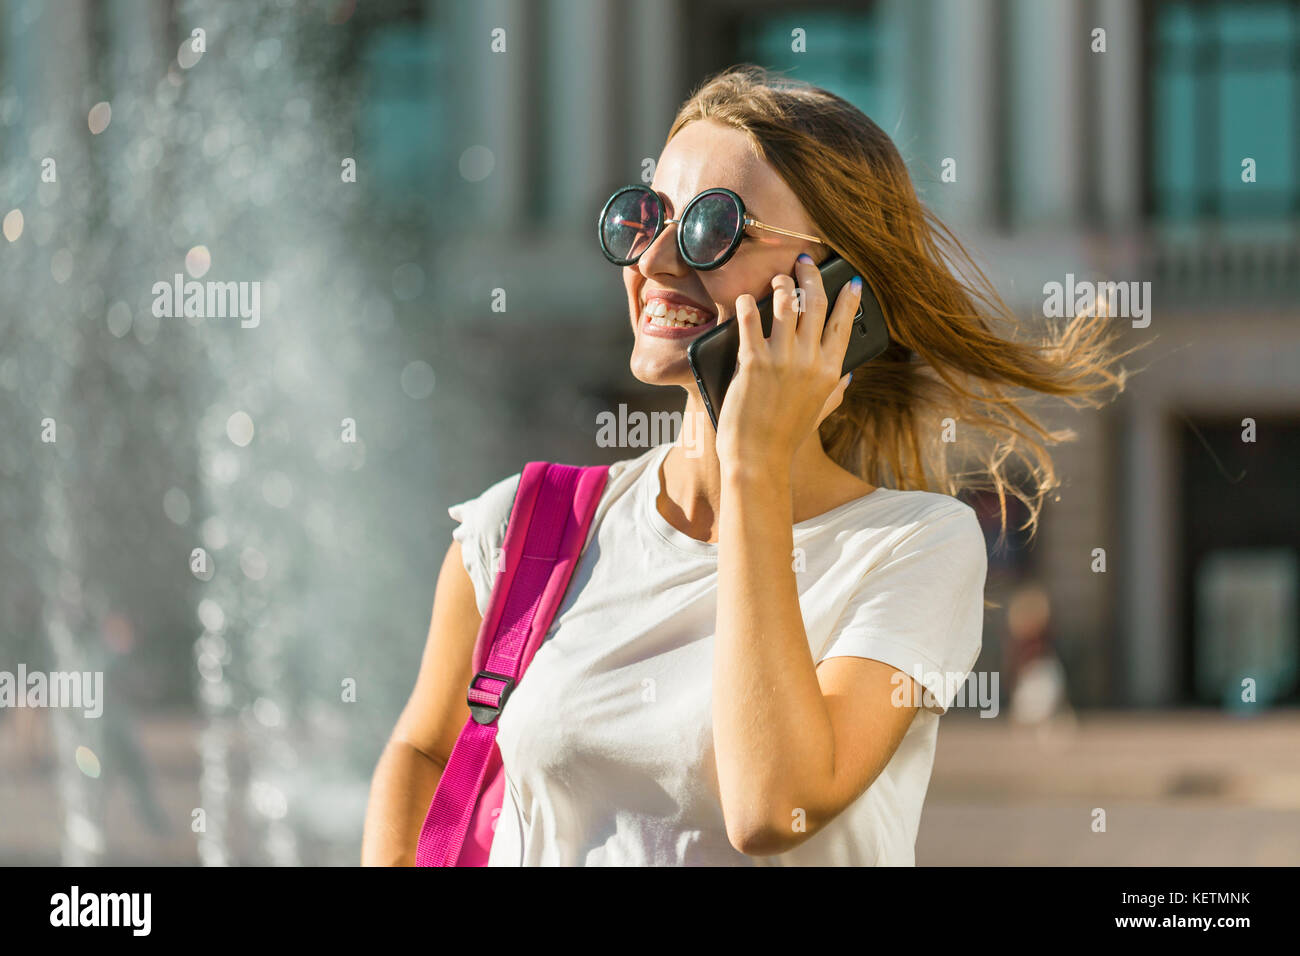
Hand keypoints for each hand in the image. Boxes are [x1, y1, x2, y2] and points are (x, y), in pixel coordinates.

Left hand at [714, 254, 861, 475]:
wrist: (758, 458)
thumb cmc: (787, 437)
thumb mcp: (819, 412)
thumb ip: (836, 390)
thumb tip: (849, 374)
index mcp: (830, 372)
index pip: (845, 325)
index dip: (849, 299)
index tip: (852, 281)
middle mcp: (809, 362)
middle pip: (816, 304)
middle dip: (812, 276)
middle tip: (805, 263)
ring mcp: (781, 360)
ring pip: (787, 305)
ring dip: (782, 284)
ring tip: (777, 279)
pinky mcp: (752, 363)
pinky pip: (751, 320)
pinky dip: (749, 304)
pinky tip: (747, 299)